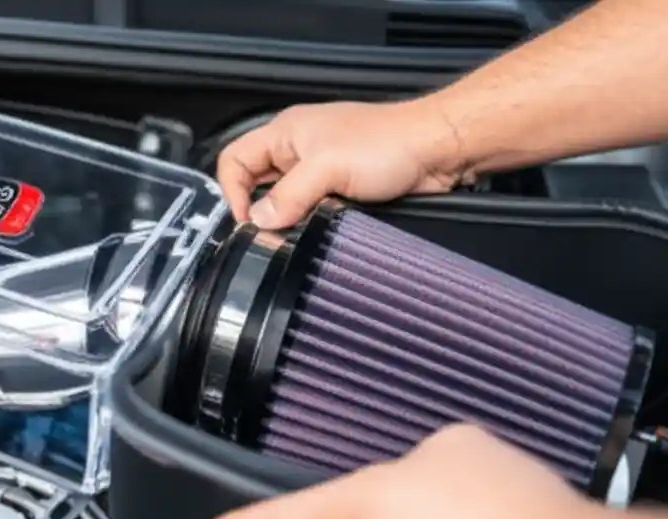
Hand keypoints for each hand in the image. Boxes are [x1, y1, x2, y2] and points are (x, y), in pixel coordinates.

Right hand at [216, 97, 467, 228]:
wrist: (435, 150)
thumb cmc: (386, 144)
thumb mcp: (327, 168)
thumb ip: (288, 195)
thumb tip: (260, 221)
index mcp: (285, 133)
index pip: (234, 160)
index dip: (232, 191)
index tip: (248, 222)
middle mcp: (298, 149)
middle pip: (257, 183)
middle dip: (261, 210)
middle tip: (271, 236)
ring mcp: (320, 168)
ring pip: (286, 200)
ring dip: (290, 219)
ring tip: (298, 235)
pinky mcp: (341, 187)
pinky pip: (312, 208)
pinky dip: (312, 222)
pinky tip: (320, 232)